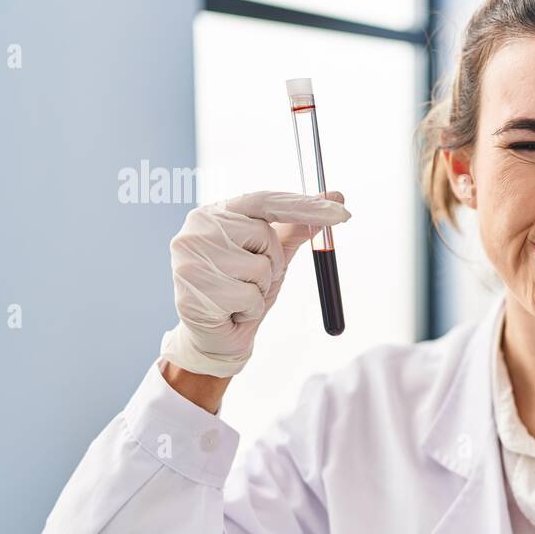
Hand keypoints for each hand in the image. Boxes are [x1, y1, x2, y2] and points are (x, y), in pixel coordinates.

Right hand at [159, 190, 350, 377]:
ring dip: (260, 289)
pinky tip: (231, 312)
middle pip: (264, 234)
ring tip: (238, 297)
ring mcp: (191, 256)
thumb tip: (335, 196)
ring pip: (259, 267)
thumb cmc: (242, 290)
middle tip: (253, 280)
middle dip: (272, 262)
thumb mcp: (273, 256)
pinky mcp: (193, 287)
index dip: (306, 205)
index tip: (342, 211)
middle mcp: (198, 227)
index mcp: (217, 212)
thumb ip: (297, 226)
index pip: (266, 200)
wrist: (215, 337)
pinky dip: (250, 310)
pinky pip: (249, 296)